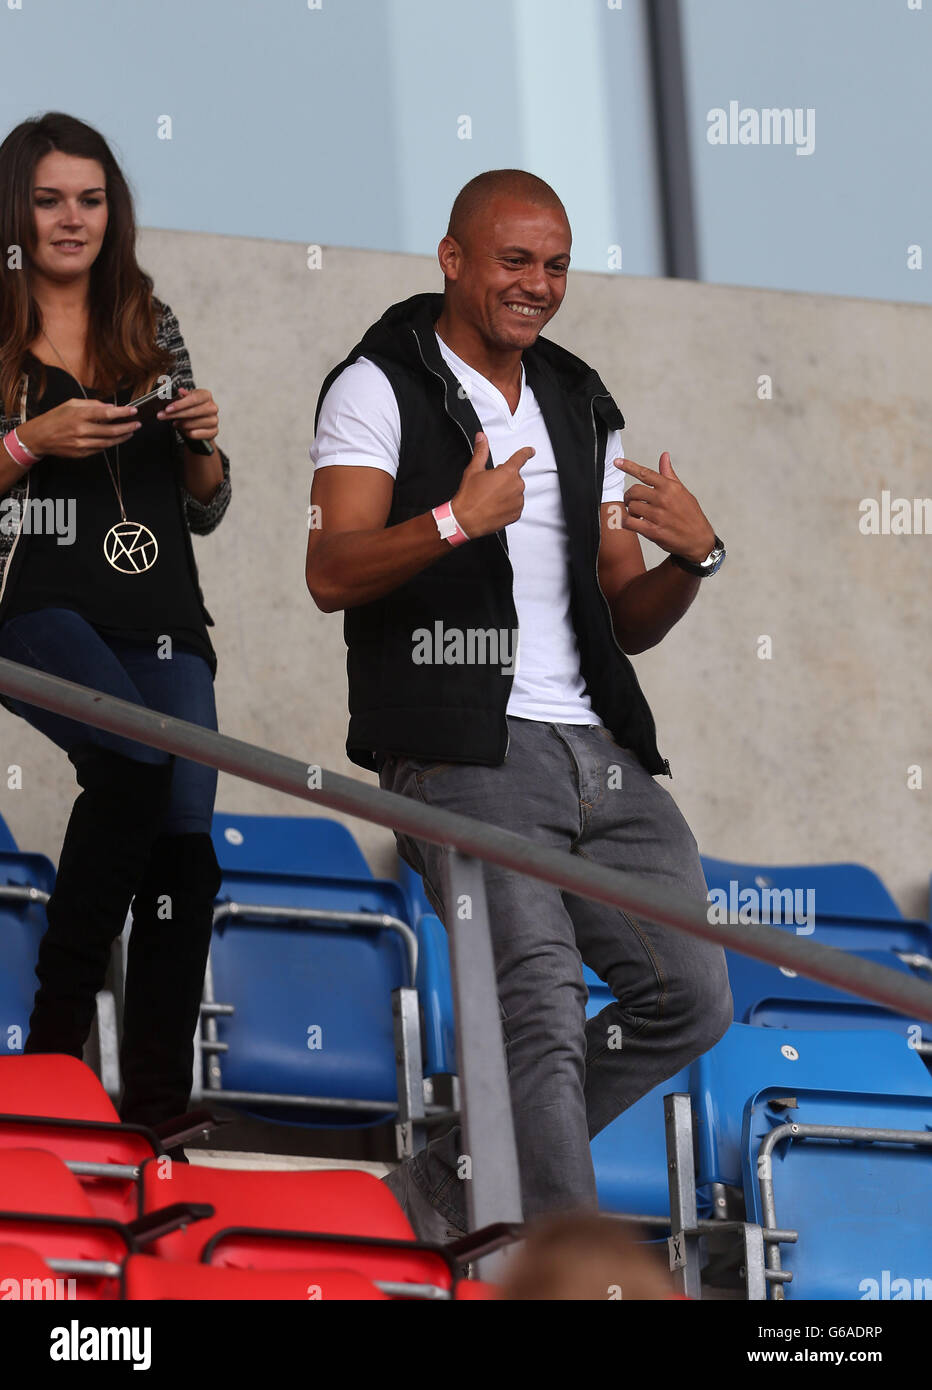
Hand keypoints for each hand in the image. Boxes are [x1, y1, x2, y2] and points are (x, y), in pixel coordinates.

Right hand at [17, 398, 140, 458]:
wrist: (40, 437)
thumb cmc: (55, 418)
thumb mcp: (71, 404)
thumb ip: (91, 404)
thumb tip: (110, 407)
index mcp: (79, 415)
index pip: (106, 413)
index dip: (123, 412)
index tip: (133, 410)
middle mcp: (81, 430)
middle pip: (111, 430)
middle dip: (127, 427)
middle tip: (137, 424)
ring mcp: (82, 444)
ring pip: (108, 442)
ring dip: (122, 437)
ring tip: (131, 432)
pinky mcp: (82, 453)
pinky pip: (100, 449)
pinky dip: (110, 443)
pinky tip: (116, 438)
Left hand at [159, 386, 218, 444]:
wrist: (199, 423)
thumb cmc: (191, 409)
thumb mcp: (185, 400)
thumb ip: (182, 396)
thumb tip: (180, 391)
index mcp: (206, 395)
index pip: (194, 399)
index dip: (180, 404)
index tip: (168, 408)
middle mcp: (212, 407)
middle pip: (194, 411)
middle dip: (177, 414)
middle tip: (163, 416)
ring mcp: (214, 420)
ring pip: (196, 423)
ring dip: (183, 424)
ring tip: (174, 423)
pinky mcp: (214, 431)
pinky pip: (200, 433)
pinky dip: (189, 433)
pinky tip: (184, 430)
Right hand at [452, 432, 533, 537]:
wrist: (466, 519)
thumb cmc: (469, 497)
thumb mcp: (474, 470)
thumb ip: (481, 451)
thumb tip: (482, 438)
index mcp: (507, 472)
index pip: (520, 458)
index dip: (526, 453)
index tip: (530, 451)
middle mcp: (516, 486)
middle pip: (514, 477)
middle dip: (504, 479)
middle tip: (489, 486)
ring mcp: (517, 501)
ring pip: (515, 491)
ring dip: (506, 492)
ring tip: (491, 498)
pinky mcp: (516, 513)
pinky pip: (515, 505)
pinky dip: (507, 505)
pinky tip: (495, 506)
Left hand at [617, 452, 714, 562]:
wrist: (699, 539)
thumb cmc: (691, 514)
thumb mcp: (682, 492)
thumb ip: (669, 475)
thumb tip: (664, 455)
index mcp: (670, 487)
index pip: (645, 473)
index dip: (629, 466)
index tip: (617, 462)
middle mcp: (663, 499)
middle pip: (633, 490)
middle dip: (629, 496)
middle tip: (632, 501)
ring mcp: (658, 515)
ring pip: (631, 506)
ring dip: (630, 510)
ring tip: (638, 514)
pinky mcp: (652, 531)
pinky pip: (629, 522)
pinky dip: (627, 522)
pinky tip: (634, 523)